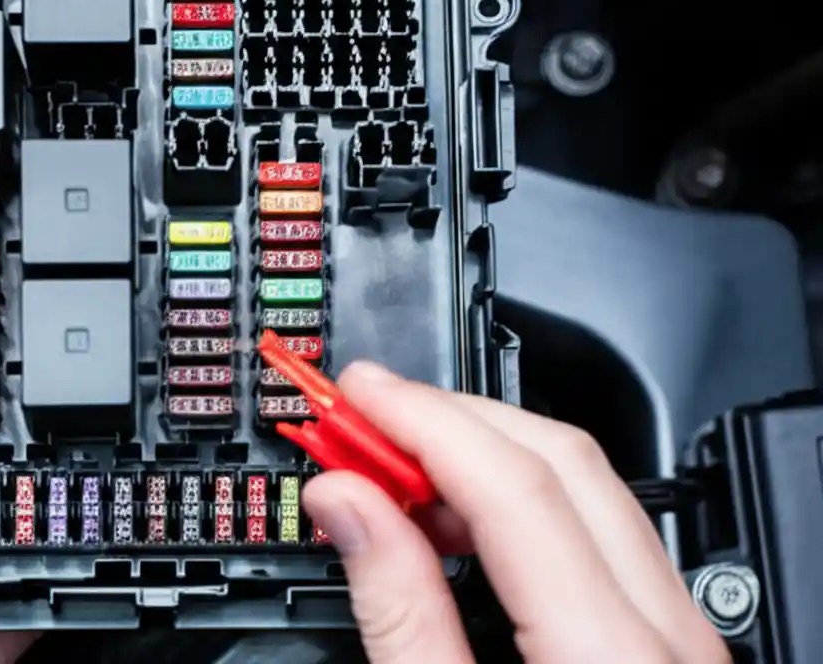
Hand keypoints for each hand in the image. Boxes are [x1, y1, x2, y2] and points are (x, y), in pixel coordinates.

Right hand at [301, 363, 729, 663]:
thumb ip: (397, 614)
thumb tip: (348, 504)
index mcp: (609, 656)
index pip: (514, 485)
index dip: (421, 420)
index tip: (355, 393)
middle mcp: (668, 634)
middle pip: (560, 460)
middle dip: (448, 417)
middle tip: (362, 413)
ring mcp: (682, 637)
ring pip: (588, 487)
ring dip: (481, 454)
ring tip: (392, 470)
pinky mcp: (670, 646)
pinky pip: (600, 536)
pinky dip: (518, 505)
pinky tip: (454, 523)